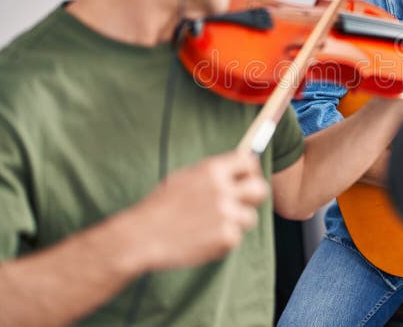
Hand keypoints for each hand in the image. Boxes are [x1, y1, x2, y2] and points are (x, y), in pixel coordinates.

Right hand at [125, 150, 268, 270]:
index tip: (245, 179)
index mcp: (212, 170)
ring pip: (249, 217)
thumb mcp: (184, 178)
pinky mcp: (226, 237)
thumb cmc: (160, 207)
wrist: (142, 236)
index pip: (249, 162)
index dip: (250, 171)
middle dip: (253, 197)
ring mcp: (226, 214)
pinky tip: (202, 240)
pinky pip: (235, 238)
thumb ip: (211, 174)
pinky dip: (222, 241)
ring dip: (235, 223)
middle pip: (260, 189)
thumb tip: (236, 168)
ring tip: (210, 227)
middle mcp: (222, 189)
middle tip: (240, 204)